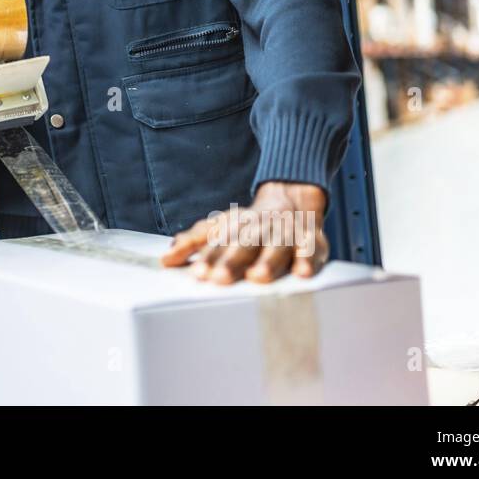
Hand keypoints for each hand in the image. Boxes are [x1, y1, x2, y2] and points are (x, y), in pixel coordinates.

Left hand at [160, 182, 328, 283]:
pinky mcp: (311, 239)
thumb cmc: (249, 225)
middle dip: (232, 261)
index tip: (198, 273)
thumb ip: (193, 241)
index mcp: (235, 227)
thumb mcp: (220, 227)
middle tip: (220, 278)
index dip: (208, 257)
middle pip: (244, 245)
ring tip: (258, 277)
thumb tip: (166, 259)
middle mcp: (259, 229)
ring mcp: (285, 233)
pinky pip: (312, 249)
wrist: (290, 200)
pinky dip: (308, 259)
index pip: (219, 243)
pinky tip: (302, 273)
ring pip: (276, 247)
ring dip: (268, 261)